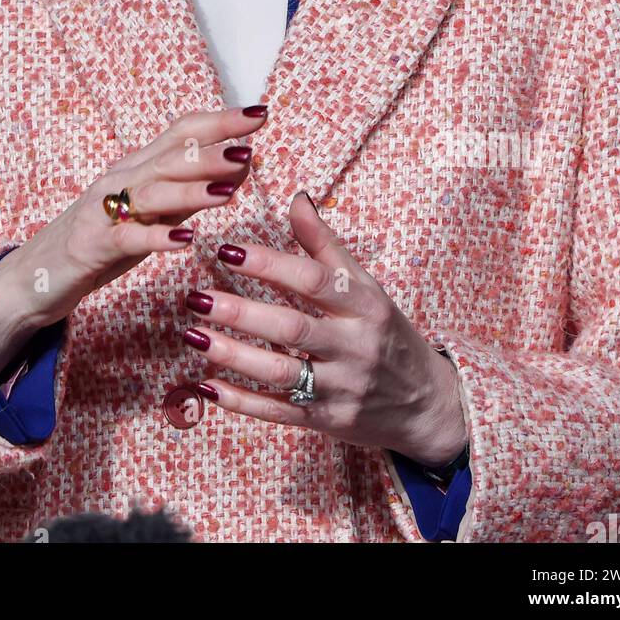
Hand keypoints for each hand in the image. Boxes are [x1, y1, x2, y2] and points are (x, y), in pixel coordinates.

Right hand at [0, 105, 266, 375]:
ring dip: (192, 190)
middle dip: (212, 148)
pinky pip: (128, 239)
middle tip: (251, 144)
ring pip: (153, 193)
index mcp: (137, 167)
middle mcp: (121, 179)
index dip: (219, 121)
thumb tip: (239, 166)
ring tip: (229, 189)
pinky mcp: (93, 246)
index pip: (181, 132)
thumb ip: (188, 191)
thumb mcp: (150, 213)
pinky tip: (186, 241)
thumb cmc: (100, 240)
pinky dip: (158, 238)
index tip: (258, 114)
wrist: (33, 276)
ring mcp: (104, 211)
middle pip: (170, 155)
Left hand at [179, 191, 467, 465]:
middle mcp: (354, 347)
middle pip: (292, 329)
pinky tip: (206, 386)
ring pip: (281, 373)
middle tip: (196, 297)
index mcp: (364, 306)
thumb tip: (297, 198)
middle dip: (241, 313)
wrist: (427, 403)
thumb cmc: (386, 333)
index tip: (227, 250)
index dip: (269, 264)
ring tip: (193, 335)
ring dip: (233, 356)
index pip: (313, 281)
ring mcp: (341, 388)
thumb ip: (326, 244)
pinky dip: (241, 402)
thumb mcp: (366, 286)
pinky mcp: (327, 421)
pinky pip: (279, 412)